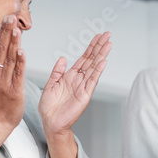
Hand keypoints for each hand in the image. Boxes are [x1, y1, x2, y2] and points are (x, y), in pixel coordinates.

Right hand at [0, 15, 25, 146]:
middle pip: (1, 49)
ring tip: (15, 29)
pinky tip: (21, 51)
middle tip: (10, 17)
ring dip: (12, 43)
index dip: (2, 31)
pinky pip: (17, 74)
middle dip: (6, 32)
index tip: (6, 17)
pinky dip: (19, 62)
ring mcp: (5, 81)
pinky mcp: (14, 90)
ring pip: (9, 59)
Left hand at [38, 32, 112, 157]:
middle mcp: (79, 80)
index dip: (91, 47)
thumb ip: (57, 72)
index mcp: (70, 76)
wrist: (50, 122)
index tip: (98, 36)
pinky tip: (103, 62)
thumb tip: (63, 58)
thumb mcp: (50, 85)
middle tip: (108, 35)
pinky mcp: (84, 95)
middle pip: (92, 60)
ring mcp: (83, 87)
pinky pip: (92, 81)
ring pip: (94, 68)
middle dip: (99, 47)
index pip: (83, 58)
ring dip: (101, 56)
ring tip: (108, 44)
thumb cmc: (49, 107)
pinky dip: (98, 71)